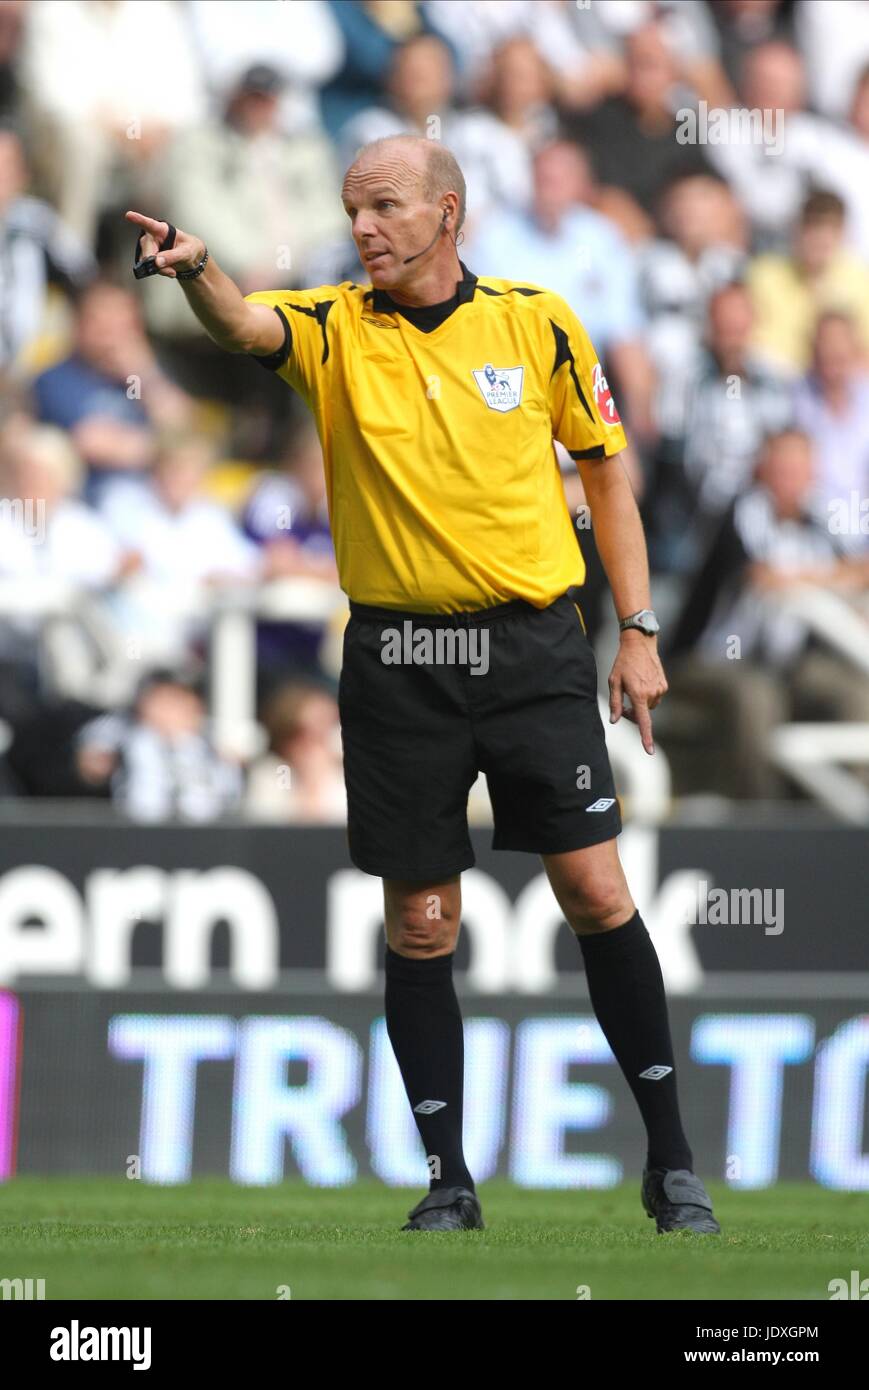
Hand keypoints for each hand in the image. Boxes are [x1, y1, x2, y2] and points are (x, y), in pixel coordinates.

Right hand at [124, 210, 204, 277]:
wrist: (188, 258)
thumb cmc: (188, 249)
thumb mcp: (186, 252)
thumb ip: (172, 256)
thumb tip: (156, 262)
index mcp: (162, 229)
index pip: (149, 224)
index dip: (138, 219)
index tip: (129, 215)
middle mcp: (151, 236)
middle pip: (147, 253)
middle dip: (158, 265)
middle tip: (172, 272)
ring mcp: (147, 247)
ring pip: (146, 262)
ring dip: (160, 270)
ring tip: (172, 270)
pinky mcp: (146, 256)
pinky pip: (148, 268)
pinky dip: (159, 272)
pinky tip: (168, 270)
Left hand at [608, 632, 667, 754]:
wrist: (640, 645)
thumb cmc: (623, 662)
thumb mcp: (613, 681)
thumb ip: (615, 702)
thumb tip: (614, 720)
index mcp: (638, 694)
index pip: (643, 721)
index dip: (646, 737)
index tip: (649, 750)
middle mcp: (652, 693)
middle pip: (642, 714)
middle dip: (633, 712)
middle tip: (622, 702)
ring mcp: (660, 689)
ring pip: (649, 706)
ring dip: (641, 703)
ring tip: (632, 688)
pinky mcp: (664, 685)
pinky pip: (655, 697)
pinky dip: (648, 695)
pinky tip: (641, 682)